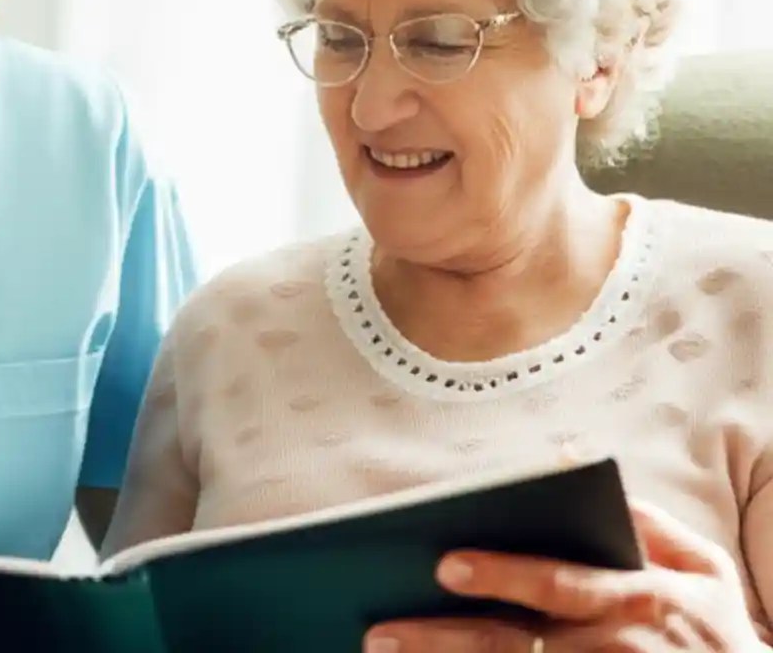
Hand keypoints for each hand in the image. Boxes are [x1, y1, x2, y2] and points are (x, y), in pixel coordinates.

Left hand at [364, 499, 766, 651]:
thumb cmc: (710, 623)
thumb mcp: (701, 566)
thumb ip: (642, 518)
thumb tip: (571, 459)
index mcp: (636, 595)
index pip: (559, 582)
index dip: (503, 575)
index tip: (444, 563)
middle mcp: (612, 645)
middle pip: (516, 642)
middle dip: (444, 637)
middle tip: (383, 629)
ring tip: (384, 651)